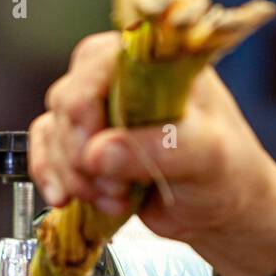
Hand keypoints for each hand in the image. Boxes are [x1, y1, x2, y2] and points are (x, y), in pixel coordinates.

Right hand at [28, 32, 275, 275]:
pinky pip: (47, 152)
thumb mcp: (206, 156)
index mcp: (155, 65)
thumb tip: (97, 154)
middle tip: (115, 187)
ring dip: (72, 172)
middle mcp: (123, 82)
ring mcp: (102, 115)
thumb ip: (157, 149)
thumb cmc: (228, 173)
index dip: (85, 104)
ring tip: (112, 200)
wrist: (224, 213)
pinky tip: (64, 198)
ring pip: (54, 129)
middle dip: (81, 152)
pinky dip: (50, 176)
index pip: (98, 62)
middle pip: (68, 98)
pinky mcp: (88, 149)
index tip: (93, 151)